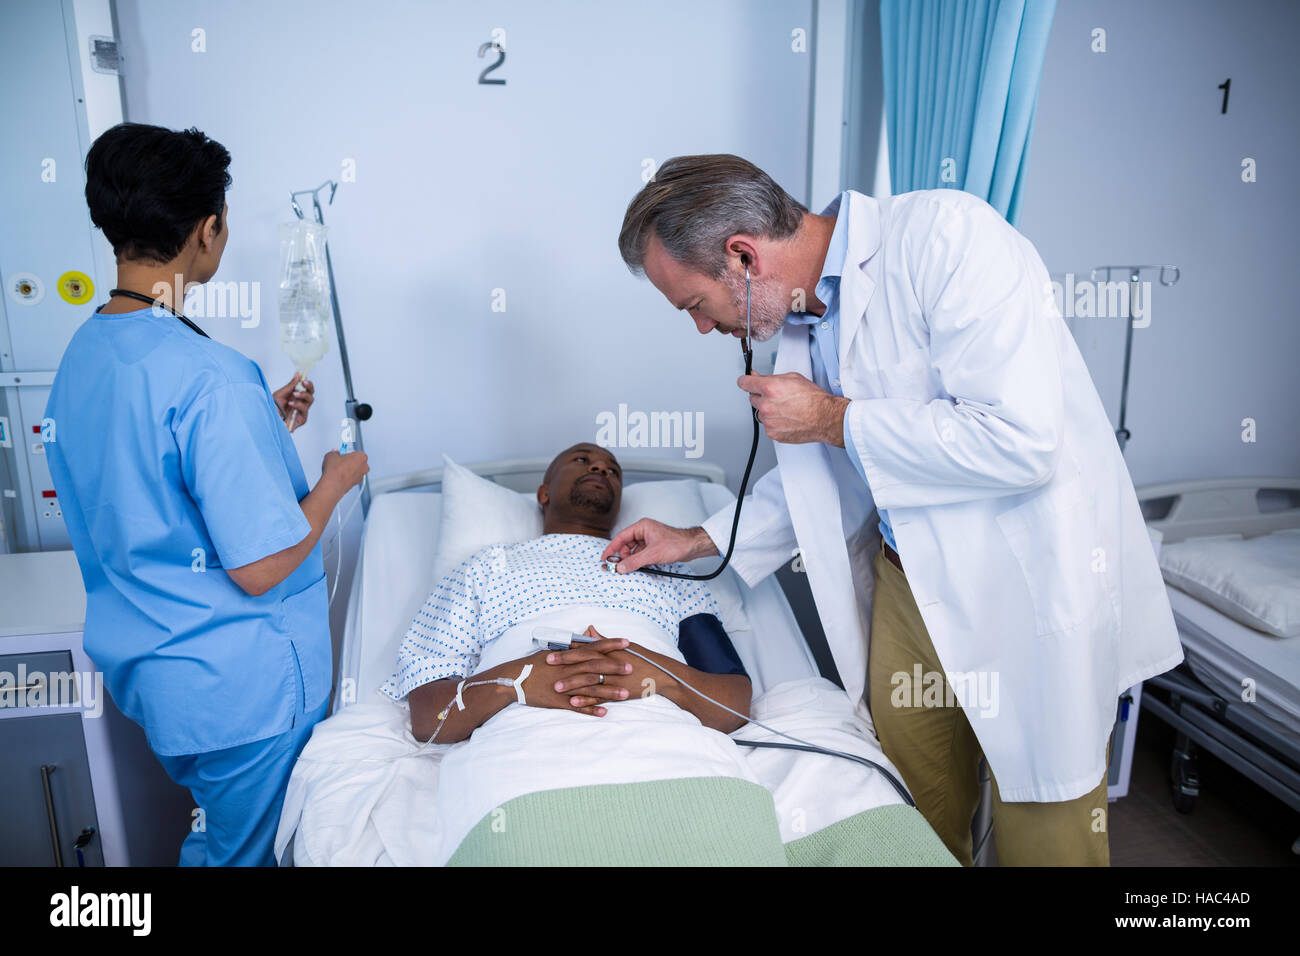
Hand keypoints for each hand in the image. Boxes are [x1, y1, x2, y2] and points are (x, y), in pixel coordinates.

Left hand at [273, 373, 314, 430]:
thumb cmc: (273, 409)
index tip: (304, 378)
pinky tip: (291, 403)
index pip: (306, 388)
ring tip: (294, 394)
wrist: (267, 420)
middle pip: (311, 394)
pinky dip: (298, 405)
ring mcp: (301, 411)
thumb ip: (290, 385)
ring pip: (310, 400)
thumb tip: (297, 375)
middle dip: (309, 387)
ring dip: (303, 395)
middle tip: (303, 383)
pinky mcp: (301, 419)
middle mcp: (300, 403)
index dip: (307, 383)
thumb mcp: (280, 394)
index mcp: (295, 397)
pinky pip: (305, 410)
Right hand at [321, 449, 368, 491]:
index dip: (348, 454)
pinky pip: (353, 477)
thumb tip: (334, 453)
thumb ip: (334, 452)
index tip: (342, 454)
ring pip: (356, 470)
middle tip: (340, 462)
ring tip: (339, 470)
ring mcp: (362, 475)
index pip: (356, 452)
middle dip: (350, 461)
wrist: (333, 484)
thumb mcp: (331, 455)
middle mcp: (364, 466)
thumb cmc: (335, 470)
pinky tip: (340, 476)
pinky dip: (348, 476)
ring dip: (349, 469)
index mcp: (361, 456)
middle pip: (357, 461)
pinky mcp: (357, 483)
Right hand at [522, 637, 636, 715]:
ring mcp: (564, 687)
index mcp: (567, 656)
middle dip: (614, 667)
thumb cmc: (533, 664)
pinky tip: (605, 712)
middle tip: (631, 668)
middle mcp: (568, 670)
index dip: (610, 644)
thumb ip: (572, 645)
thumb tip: (587, 634)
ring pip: (590, 689)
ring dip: (608, 692)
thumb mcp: (552, 651)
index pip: (593, 648)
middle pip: (595, 668)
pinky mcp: (558, 702)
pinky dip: (591, 710)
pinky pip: (578, 707)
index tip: (627, 642)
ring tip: (625, 695)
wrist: (513, 679)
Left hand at [561, 627, 676, 708]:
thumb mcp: (625, 646)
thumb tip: (588, 629)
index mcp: (611, 651)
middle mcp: (611, 663)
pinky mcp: (618, 693)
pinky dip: (586, 700)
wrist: (661, 675)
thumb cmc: (643, 659)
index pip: (587, 648)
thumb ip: (604, 639)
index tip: (553, 648)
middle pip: (584, 662)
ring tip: (556, 687)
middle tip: (548, 664)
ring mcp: (614, 679)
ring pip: (589, 681)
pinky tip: (572, 703)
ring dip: (572, 684)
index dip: (569, 649)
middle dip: (565, 663)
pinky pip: (599, 697)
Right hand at [601, 519, 715, 573]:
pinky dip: (638, 561)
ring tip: (630, 568)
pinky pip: (641, 554)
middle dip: (622, 557)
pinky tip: (639, 567)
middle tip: (618, 568)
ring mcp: (649, 539)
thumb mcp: (652, 554)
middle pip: (626, 545)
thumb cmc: (677, 543)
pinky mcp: (654, 547)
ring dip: (631, 560)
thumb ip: (634, 561)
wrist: (693, 546)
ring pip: (633, 551)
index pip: (621, 537)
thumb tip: (620, 568)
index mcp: (642, 527)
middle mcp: (644, 531)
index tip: (604, 558)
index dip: (611, 549)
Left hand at [738, 371, 848, 444]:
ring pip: (760, 413)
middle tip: (777, 397)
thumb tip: (758, 377)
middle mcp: (766, 405)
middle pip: (752, 398)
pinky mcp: (772, 433)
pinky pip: (767, 426)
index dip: (745, 381)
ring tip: (785, 409)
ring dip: (768, 410)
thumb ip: (771, 378)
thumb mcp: (792, 378)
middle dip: (761, 396)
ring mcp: (768, 421)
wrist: (824, 418)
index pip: (744, 383)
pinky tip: (786, 418)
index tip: (745, 381)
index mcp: (769, 388)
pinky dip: (774, 423)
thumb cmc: (813, 399)